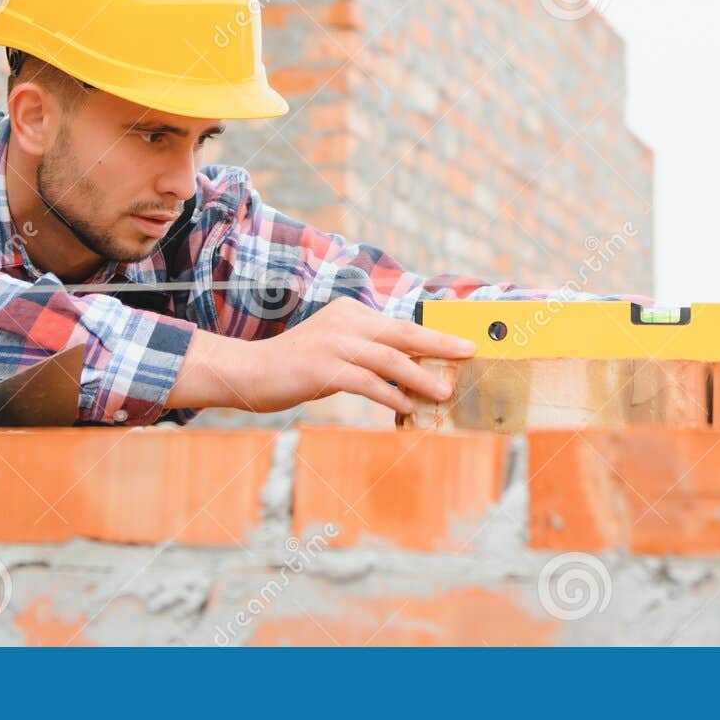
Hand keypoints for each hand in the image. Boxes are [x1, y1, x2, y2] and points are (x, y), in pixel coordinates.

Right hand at [166, 296, 476, 414]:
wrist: (250, 372)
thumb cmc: (296, 366)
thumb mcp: (336, 351)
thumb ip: (369, 355)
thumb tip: (409, 372)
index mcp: (351, 313)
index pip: (401, 325)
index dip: (434, 336)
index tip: (462, 344)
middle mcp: (345, 321)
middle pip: (403, 332)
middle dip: (440, 343)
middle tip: (470, 352)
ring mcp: (334, 343)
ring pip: (389, 358)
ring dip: (420, 376)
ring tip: (444, 390)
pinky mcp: (323, 368)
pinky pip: (366, 382)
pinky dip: (390, 394)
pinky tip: (407, 407)